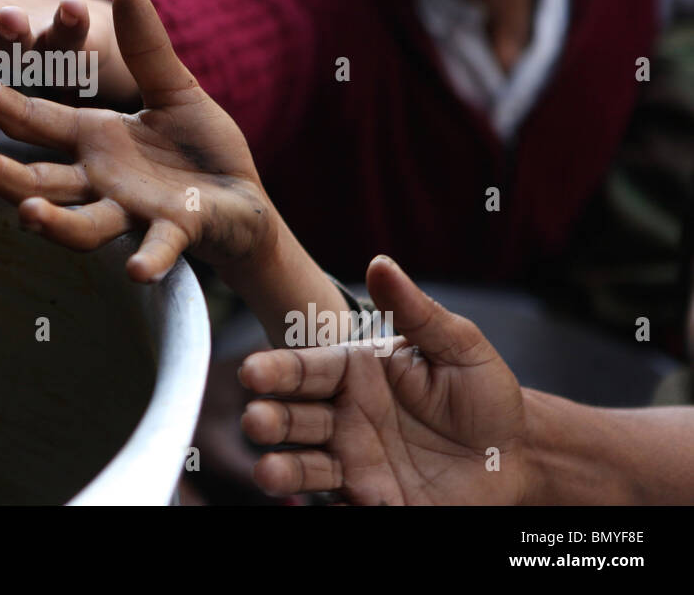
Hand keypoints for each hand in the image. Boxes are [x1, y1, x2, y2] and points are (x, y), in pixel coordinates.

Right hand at [0, 0, 272, 281]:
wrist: (245, 201)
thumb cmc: (201, 148)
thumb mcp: (174, 89)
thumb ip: (148, 48)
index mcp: (93, 140)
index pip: (31, 121)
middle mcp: (100, 182)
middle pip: (36, 181)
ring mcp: (133, 212)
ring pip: (81, 224)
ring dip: (53, 223)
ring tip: (26, 214)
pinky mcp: (177, 231)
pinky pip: (158, 249)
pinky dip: (148, 260)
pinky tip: (136, 270)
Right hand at [238, 256, 530, 504]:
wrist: (518, 457)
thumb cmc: (485, 394)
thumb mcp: (459, 347)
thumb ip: (415, 310)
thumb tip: (380, 263)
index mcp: (355, 373)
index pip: (306, 368)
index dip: (277, 369)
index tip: (252, 372)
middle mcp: (343, 416)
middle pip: (294, 417)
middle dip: (269, 419)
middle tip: (257, 421)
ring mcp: (353, 461)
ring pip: (305, 464)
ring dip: (282, 468)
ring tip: (268, 472)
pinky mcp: (371, 502)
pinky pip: (339, 507)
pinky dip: (319, 508)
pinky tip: (315, 506)